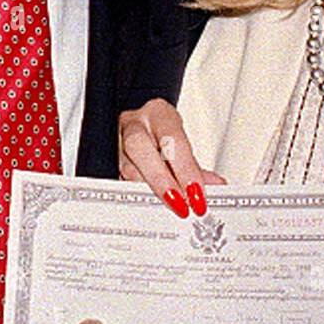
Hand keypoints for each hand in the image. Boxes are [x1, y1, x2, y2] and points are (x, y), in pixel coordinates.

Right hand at [118, 98, 226, 217]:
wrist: (140, 124)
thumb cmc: (161, 132)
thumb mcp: (181, 141)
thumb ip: (195, 165)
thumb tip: (215, 186)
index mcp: (157, 114)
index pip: (172, 137)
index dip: (185, 168)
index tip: (197, 193)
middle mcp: (133, 124)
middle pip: (139, 147)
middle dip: (161, 179)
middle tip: (181, 204)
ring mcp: (116, 142)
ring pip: (126, 168)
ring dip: (151, 192)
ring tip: (170, 209)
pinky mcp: (108, 162)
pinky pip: (121, 181)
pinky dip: (139, 196)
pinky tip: (152, 208)